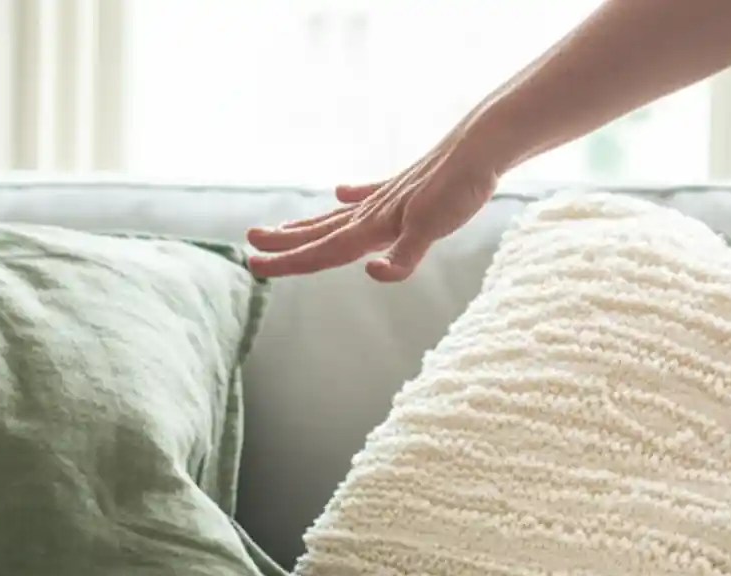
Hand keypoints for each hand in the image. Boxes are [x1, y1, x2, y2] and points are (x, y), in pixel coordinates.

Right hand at [247, 136, 499, 281]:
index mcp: (374, 227)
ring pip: (339, 218)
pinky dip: (352, 197)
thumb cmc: (456, 191)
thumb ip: (403, 257)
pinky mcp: (406, 189)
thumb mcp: (432, 229)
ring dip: (310, 226)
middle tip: (251, 247)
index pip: (323, 252)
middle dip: (287, 245)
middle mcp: (373, 213)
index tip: (254, 264)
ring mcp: (387, 199)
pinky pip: (369, 196)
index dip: (288, 261)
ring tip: (283, 227)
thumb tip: (371, 273)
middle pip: (322, 234)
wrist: (480, 148)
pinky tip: (340, 192)